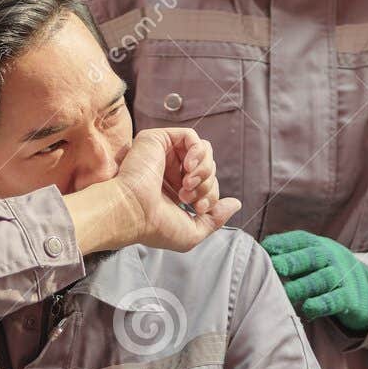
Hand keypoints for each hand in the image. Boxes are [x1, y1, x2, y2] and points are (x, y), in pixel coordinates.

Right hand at [67, 128, 239, 254]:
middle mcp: (170, 171)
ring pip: (203, 150)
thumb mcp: (192, 231)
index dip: (210, 196)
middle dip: (206, 184)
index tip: (197, 208)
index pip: (208, 184)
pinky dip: (197, 152)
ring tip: (188, 184)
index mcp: (175, 190)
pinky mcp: (157, 140)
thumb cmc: (155, 226)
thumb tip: (235, 203)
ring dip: (204, 169)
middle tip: (188, 197)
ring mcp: (163, 154)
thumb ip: (216, 218)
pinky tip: (188, 168)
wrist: (132, 213)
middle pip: (208, 167)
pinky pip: (191, 136)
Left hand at [261, 230, 367, 335]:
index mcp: (316, 244)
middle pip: (312, 256)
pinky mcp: (348, 298)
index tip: (265, 249)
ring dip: (302, 287)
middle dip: (293, 261)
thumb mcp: (308, 256)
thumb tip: (252, 254)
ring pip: (322, 279)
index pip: (299, 240)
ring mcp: (341, 277)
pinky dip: (320, 305)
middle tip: (275, 268)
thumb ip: (284, 254)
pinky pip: (334, 300)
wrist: (364, 288)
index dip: (282, 243)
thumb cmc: (321, 271)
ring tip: (285, 295)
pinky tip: (307, 309)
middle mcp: (330, 257)